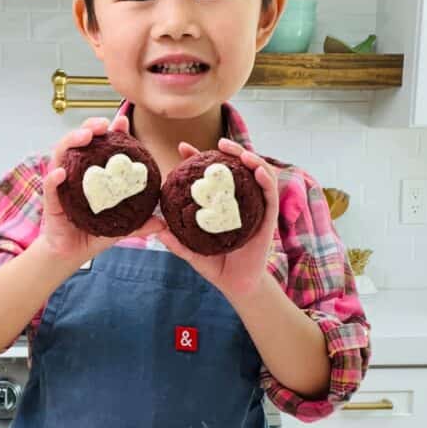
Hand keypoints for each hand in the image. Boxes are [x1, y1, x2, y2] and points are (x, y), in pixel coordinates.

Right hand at [38, 115, 162, 265]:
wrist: (71, 254)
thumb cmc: (94, 234)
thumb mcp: (121, 227)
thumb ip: (140, 224)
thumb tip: (162, 222)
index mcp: (93, 174)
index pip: (101, 146)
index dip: (112, 131)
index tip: (123, 122)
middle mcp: (76, 173)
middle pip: (80, 141)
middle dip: (90, 127)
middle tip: (102, 125)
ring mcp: (62, 184)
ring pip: (62, 154)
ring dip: (72, 141)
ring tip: (85, 137)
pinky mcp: (51, 200)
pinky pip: (50, 185)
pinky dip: (54, 177)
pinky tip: (61, 172)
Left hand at [156, 137, 277, 299]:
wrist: (236, 285)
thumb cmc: (215, 265)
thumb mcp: (191, 251)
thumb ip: (176, 242)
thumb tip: (157, 230)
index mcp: (221, 203)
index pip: (210, 175)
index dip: (198, 157)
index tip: (182, 147)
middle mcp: (240, 201)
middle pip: (236, 167)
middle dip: (229, 150)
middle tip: (218, 142)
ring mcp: (255, 208)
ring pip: (257, 174)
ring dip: (251, 158)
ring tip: (240, 152)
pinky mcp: (267, 219)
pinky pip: (269, 195)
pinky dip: (265, 179)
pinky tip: (257, 171)